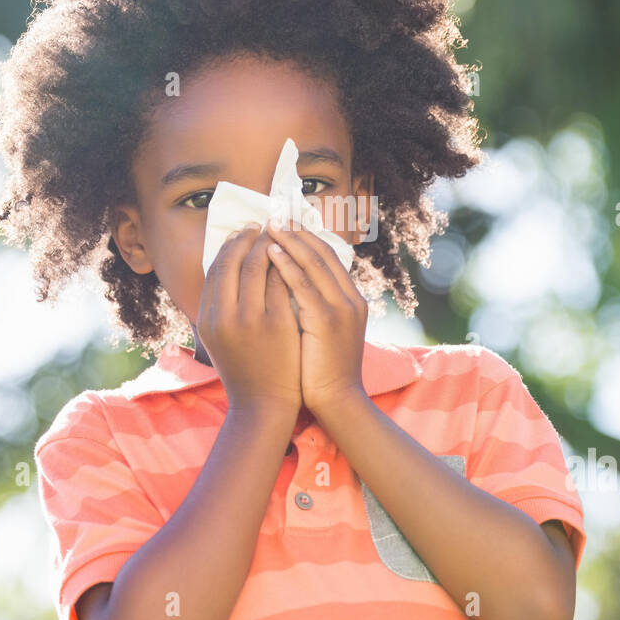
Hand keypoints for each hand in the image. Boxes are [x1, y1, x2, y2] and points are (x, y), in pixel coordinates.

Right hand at [195, 223, 301, 415]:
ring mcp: (251, 319)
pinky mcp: (278, 324)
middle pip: (233, 262)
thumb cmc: (244, 371)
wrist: (263, 406)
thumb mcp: (219, 340)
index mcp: (207, 318)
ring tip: (279, 235)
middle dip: (247, 239)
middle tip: (260, 226)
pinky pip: (282, 283)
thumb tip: (223, 272)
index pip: (215, 270)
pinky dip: (287, 265)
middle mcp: (224, 316)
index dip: (228, 247)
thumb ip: (219, 309)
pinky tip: (294, 257)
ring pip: (258, 267)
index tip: (240, 234)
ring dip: (269, 245)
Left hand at [263, 217, 366, 414]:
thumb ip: (313, 308)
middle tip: (274, 216)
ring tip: (268, 227)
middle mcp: (350, 299)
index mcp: (351, 300)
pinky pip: (303, 284)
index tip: (284, 224)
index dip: (306, 238)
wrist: (338, 402)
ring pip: (314, 263)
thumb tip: (288, 287)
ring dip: (290, 241)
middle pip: (323, 253)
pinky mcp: (327, 321)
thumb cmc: (323, 372)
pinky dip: (287, 265)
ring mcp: (341, 308)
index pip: (329, 257)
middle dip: (297, 232)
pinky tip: (271, 253)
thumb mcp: (323, 333)